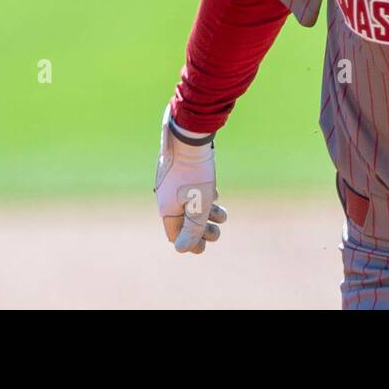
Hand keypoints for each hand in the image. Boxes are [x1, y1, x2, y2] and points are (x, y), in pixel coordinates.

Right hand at [154, 105, 227, 254]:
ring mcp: (174, 185)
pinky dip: (205, 197)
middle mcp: (167, 198)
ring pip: (191, 206)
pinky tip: (215, 195)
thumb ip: (192, 229)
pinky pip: (193, 191)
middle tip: (217, 230)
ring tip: (222, 213)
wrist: (191, 138)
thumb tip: (182, 250)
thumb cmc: (195, 174)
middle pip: (185, 222)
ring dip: (208, 213)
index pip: (176, 235)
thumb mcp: (198, 205)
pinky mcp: (184, 173)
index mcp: (167, 209)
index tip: (204, 248)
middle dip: (202, 229)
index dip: (190, 243)